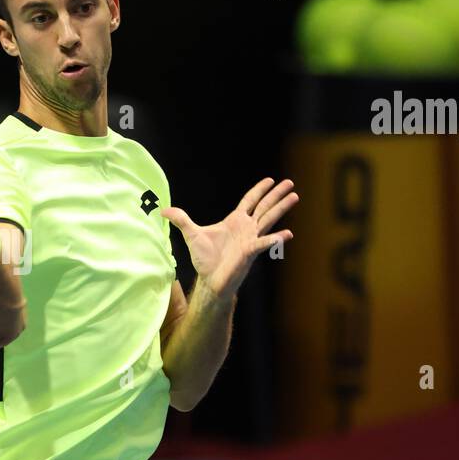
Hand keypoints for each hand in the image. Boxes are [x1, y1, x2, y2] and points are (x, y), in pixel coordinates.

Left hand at [162, 178, 297, 302]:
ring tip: (295, 197)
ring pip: (269, 219)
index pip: (250, 201)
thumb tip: (163, 210)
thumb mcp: (191, 234)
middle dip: (277, 194)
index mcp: (235, 221)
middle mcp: (247, 228)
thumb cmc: (205, 259)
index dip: (259, 190)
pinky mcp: (251, 251)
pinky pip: (264, 243)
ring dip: (282, 208)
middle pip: (265, 206)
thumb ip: (181, 220)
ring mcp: (251, 239)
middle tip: (290, 182)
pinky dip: (275, 239)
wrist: (210, 279)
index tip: (271, 180)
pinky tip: (287, 233)